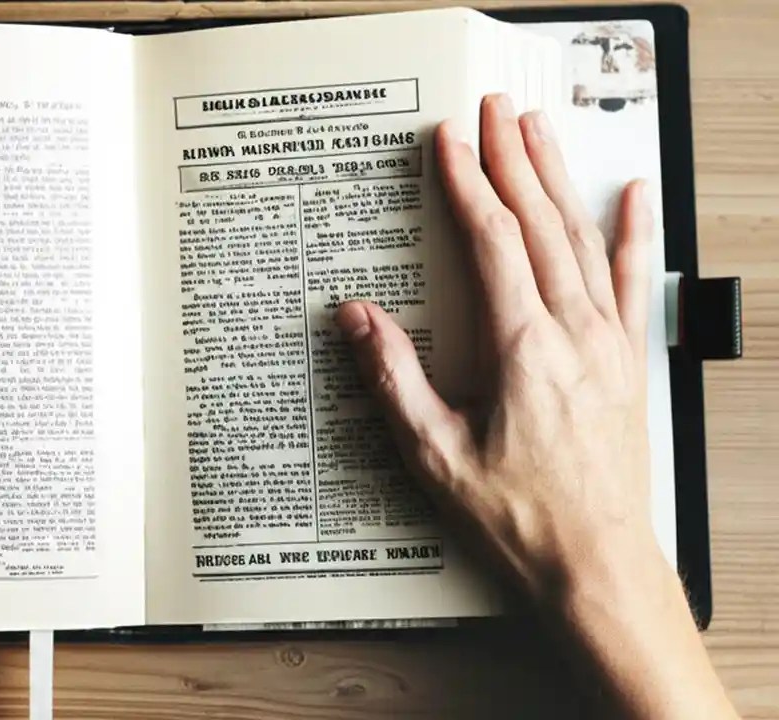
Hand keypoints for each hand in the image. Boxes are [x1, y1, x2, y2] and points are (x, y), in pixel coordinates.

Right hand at [339, 92, 657, 606]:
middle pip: (540, 223)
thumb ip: (394, 378)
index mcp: (524, 349)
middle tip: (492, 111)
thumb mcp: (434, 455)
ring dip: (557, 178)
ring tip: (537, 131)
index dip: (467, 183)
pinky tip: (632, 195)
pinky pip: (630, 280)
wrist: (597, 565)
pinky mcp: (626, 361)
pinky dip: (630, 232)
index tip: (449, 142)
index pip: (492, 242)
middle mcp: (574, 333)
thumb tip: (358, 317)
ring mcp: (608, 343)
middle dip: (511, 159)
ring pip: (582, 238)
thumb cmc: (520, 518)